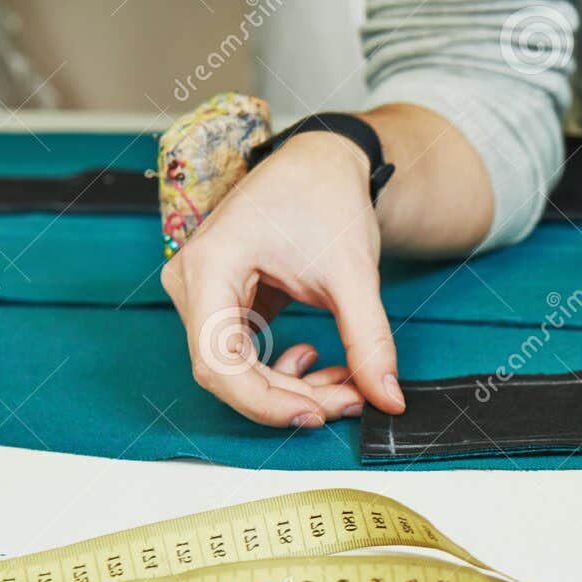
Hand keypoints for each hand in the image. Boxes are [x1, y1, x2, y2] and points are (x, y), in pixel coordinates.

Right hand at [160, 131, 405, 427]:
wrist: (323, 165)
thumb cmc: (326, 198)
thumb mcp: (353, 272)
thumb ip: (369, 339)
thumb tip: (389, 398)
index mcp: (209, 265)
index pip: (218, 363)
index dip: (265, 402)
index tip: (317, 416)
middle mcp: (192, 283)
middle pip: (229, 373)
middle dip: (292, 397)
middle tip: (351, 400)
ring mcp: (202, 295)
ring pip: (239, 371)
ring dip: (292, 387)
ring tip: (345, 378)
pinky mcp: (223, 304)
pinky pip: (245, 357)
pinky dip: (285, 371)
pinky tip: (318, 358)